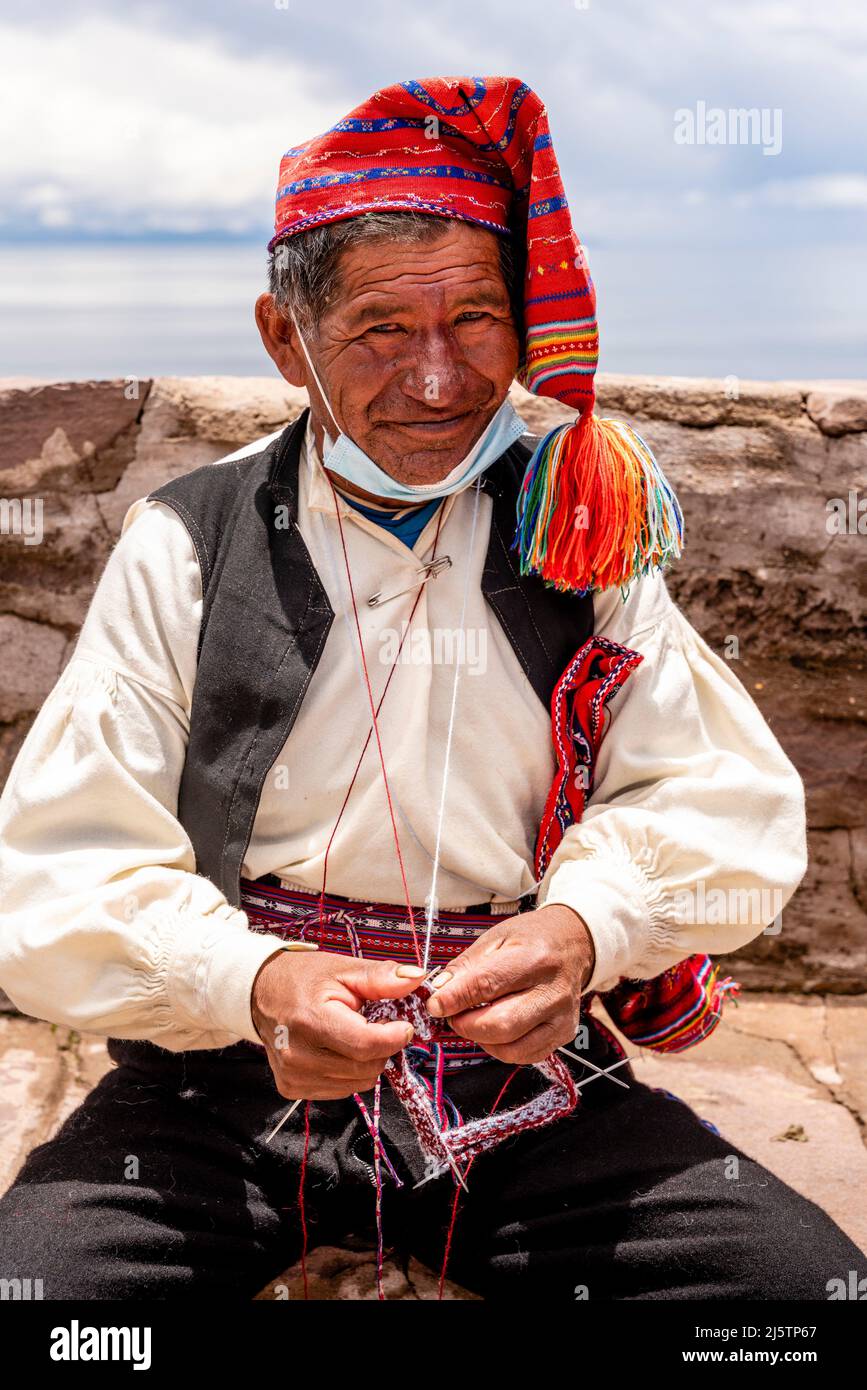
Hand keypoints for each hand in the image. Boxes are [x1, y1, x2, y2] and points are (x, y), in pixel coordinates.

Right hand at [251, 950, 425, 1099]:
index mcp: (310, 1019)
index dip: (393, 1037)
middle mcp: (297, 1053)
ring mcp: (293, 1075)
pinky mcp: (291, 1088)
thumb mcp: (343, 969)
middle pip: (365, 1068)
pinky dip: (349, 1073)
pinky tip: (337, 1050)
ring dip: (366, 1062)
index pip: (364, 1044)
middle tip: (376, 1025)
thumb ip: (381, 977)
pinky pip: (340, 1090)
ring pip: (357, 1083)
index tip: (403, 1026)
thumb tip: (416, 978)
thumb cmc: (303, 978)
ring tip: (352, 1035)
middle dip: (382, 1048)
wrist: (261, 993)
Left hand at [425, 904, 594, 1064]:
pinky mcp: (564, 1034)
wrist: (573, 943)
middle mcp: (553, 991)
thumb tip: (438, 993)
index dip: (455, 999)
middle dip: (465, 1024)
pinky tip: (494, 1029)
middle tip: (452, 1014)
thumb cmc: (530, 939)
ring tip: (473, 1019)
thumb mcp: (495, 939)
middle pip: (500, 1024)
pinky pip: (524, 1055)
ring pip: (511, 1048)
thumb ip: (465, 966)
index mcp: (534, 957)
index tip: (434, 1005)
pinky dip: (500, 1047)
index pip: (488, 985)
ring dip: (481, 1038)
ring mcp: (562, 1017)